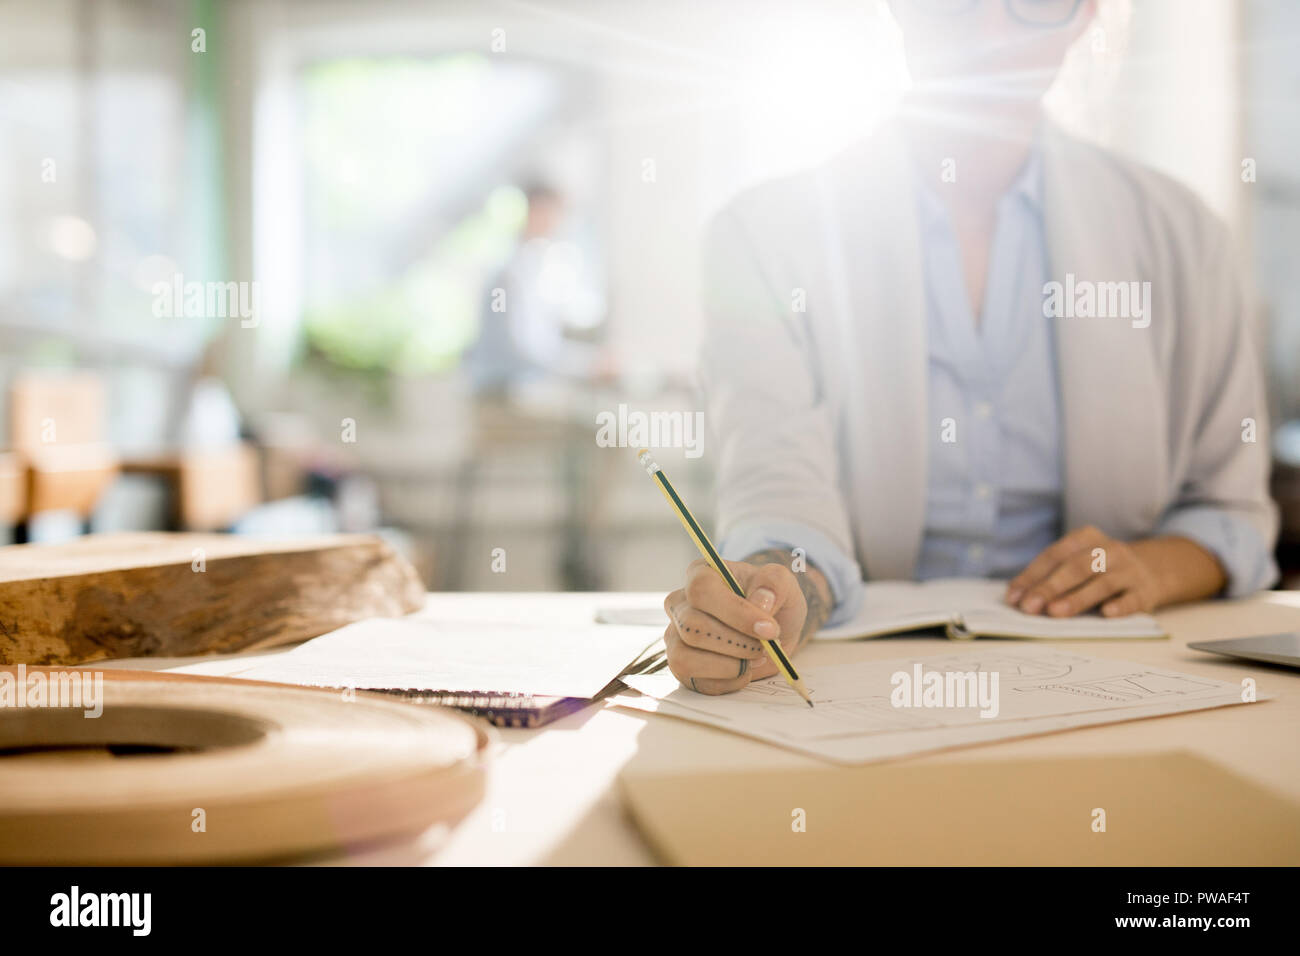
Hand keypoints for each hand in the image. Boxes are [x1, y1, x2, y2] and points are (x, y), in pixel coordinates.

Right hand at [662, 559, 806, 695]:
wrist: (772, 627)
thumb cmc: (772, 600)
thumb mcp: (783, 582)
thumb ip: (773, 582)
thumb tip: (761, 601)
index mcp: (700, 574)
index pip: (701, 591)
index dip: (735, 613)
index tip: (768, 629)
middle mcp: (680, 604)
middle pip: (692, 628)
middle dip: (736, 644)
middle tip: (766, 647)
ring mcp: (676, 636)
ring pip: (684, 658)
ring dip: (729, 666)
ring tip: (756, 658)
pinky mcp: (683, 665)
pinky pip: (697, 682)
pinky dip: (729, 681)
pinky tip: (746, 669)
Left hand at [1003, 526, 1225, 617]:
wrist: (1151, 570)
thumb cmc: (1100, 570)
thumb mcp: (1077, 563)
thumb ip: (1049, 576)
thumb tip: (1016, 598)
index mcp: (1086, 538)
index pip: (1055, 555)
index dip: (1032, 576)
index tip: (1014, 597)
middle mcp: (1109, 550)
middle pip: (1076, 567)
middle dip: (1050, 587)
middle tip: (1029, 607)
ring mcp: (1130, 570)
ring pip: (1102, 582)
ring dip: (1077, 598)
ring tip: (1055, 612)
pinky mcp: (1146, 591)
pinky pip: (1133, 598)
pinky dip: (1120, 606)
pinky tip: (1106, 614)